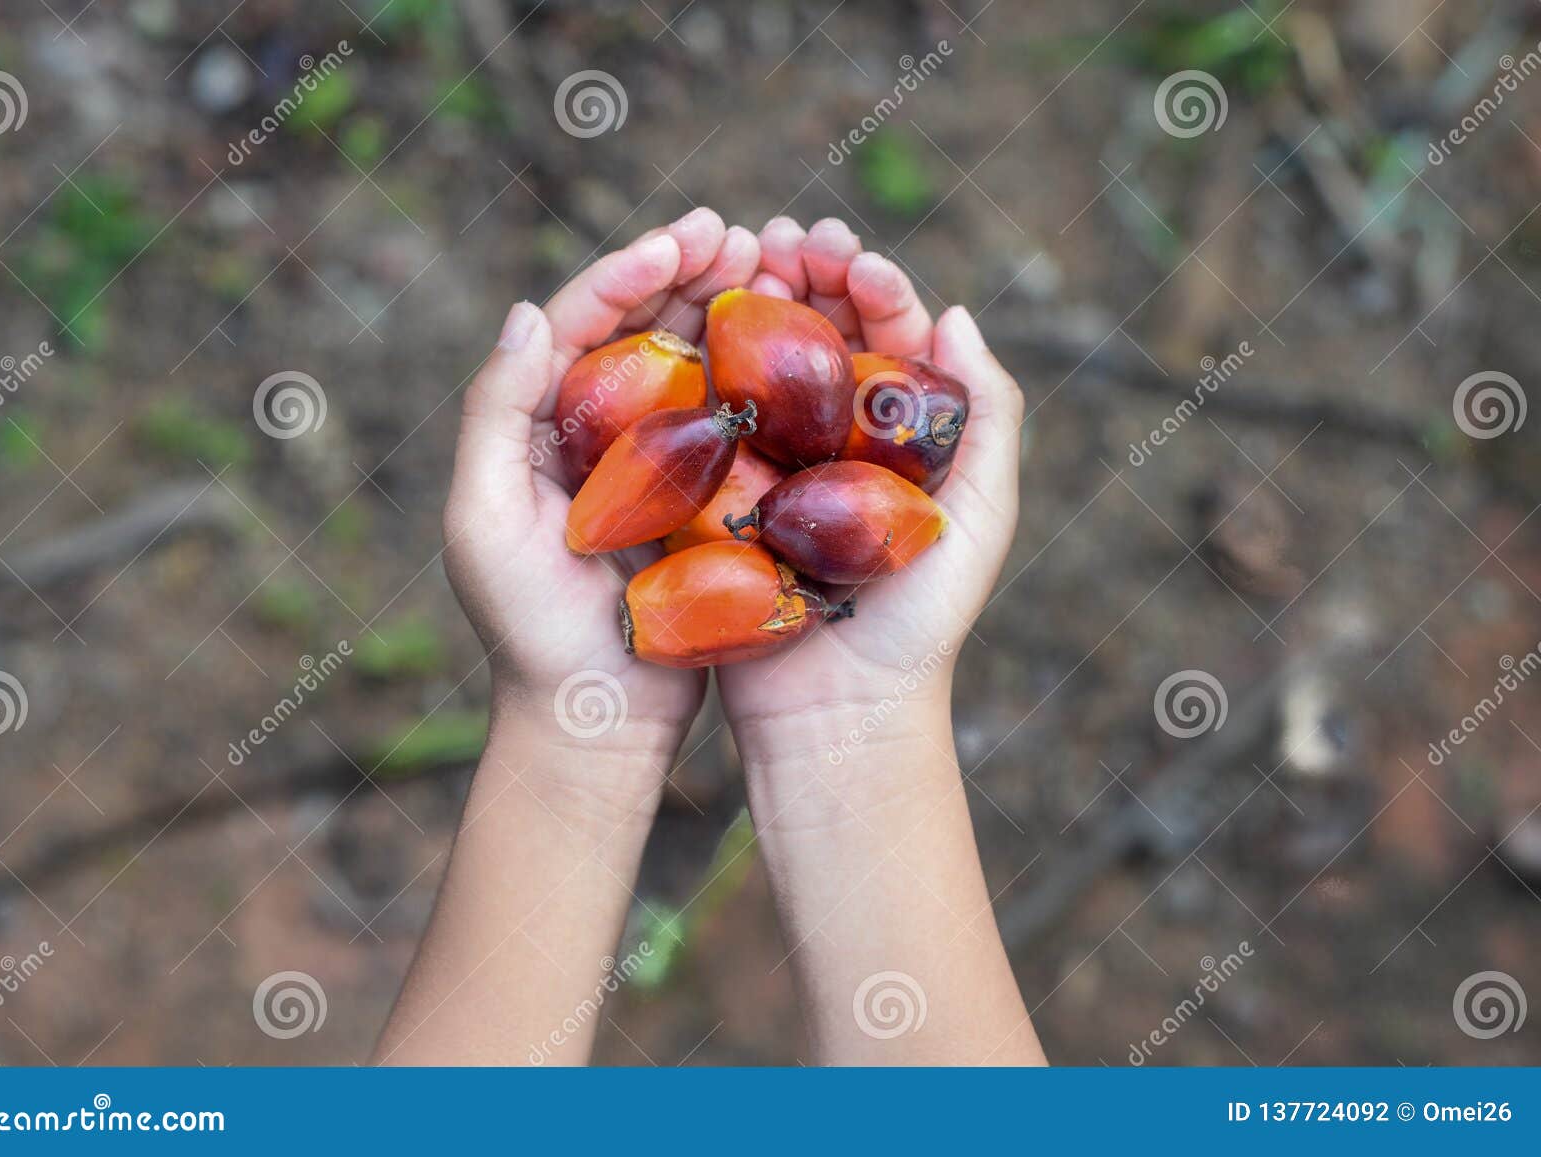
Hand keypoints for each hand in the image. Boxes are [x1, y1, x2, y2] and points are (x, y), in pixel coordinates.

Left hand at [444, 209, 760, 796]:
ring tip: (775, 265)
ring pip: (691, 365)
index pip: (579, 324)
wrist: (594, 717)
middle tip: (742, 233)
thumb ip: (496, 413)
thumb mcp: (484, 519)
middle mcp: (594, 432)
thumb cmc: (528, 630)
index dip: (627, 273)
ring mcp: (652, 465)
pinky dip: (760, 377)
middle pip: (641, 330)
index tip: (681, 241)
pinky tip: (797, 346)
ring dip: (729, 309)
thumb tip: (533, 309)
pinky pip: (731, 423)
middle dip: (688, 273)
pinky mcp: (702, 500)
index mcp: (538, 427)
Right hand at [717, 217, 1024, 768]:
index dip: (869, 284)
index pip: (888, 337)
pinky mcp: (719, 498)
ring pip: (761, 366)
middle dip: (802, 277)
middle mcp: (837, 443)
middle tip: (779, 237)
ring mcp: (774, 468)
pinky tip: (684, 329)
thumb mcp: (980, 515)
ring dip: (750, 307)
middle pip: (819, 336)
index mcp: (901, 438)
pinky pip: (708, 422)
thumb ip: (990, 417)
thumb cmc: (920, 621)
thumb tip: (957, 313)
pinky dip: (698, 370)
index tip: (846, 254)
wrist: (837, 712)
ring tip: (736, 261)